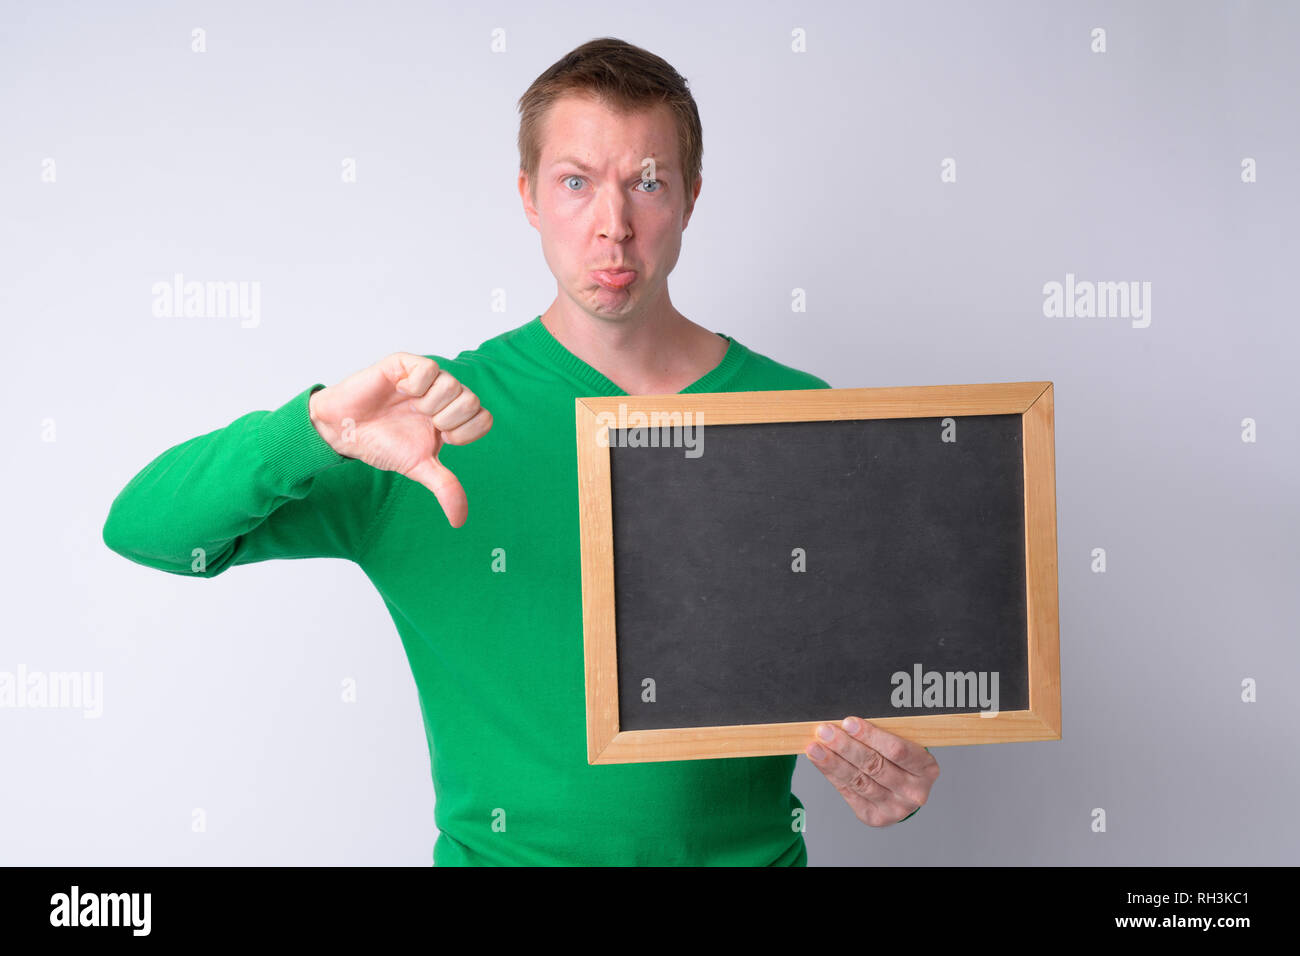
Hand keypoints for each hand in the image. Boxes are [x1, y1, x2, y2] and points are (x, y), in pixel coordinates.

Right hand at [308, 352, 491, 527]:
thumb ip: (445, 488)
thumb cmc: (382, 444)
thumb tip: (459, 521)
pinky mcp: (405, 364)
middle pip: (472, 402)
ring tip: (409, 408)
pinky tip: (400, 392)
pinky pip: (429, 369)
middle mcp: (443, 396)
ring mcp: (425, 378)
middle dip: (446, 420)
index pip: (483, 419)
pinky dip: (416, 386)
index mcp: (451, 417)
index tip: (440, 437)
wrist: (344, 432)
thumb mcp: (418, 468)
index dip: (465, 432)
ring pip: (452, 385)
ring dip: (429, 405)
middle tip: (423, 422)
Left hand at [804, 717, 938, 825]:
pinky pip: (849, 793)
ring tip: (815, 747)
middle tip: (825, 732)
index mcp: (926, 768)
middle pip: (875, 766)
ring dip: (833, 762)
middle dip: (846, 747)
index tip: (848, 722)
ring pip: (859, 781)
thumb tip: (847, 720)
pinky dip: (832, 774)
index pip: (897, 750)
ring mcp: (895, 808)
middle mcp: (914, 792)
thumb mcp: (903, 741)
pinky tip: (820, 761)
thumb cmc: (899, 758)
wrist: (903, 790)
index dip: (870, 736)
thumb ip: (884, 731)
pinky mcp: (876, 817)